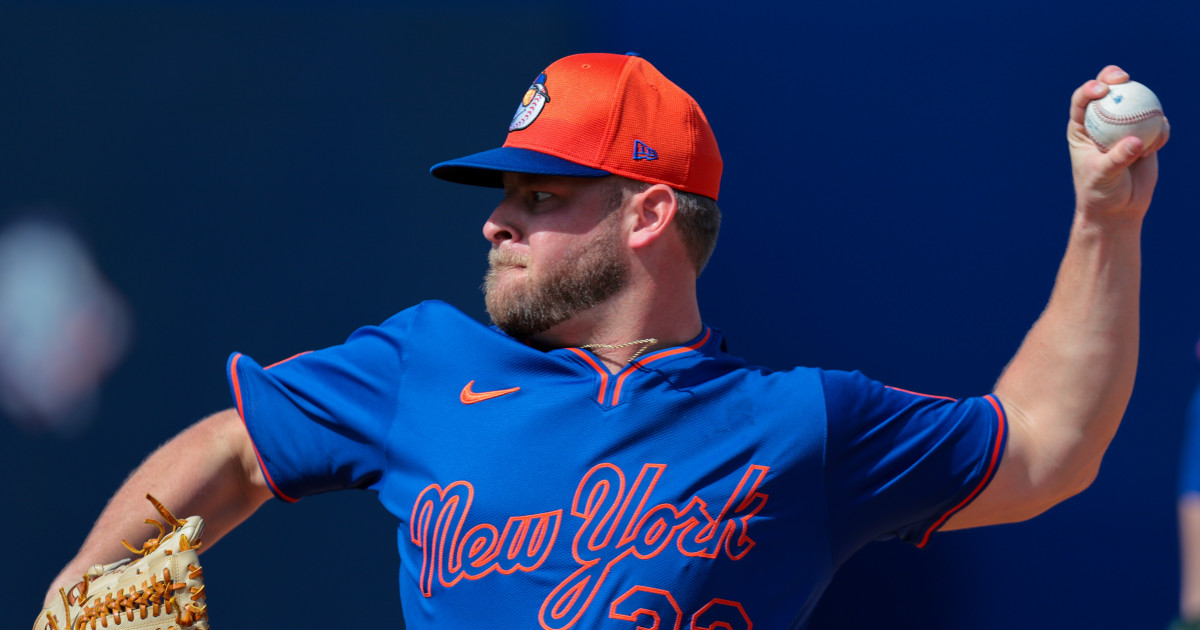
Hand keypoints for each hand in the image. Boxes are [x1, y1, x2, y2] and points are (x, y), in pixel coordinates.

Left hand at [1067, 65, 1168, 222]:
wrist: (1119, 209)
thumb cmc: (1101, 194)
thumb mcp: (1103, 177)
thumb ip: (1117, 158)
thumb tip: (1136, 141)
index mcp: (1082, 129)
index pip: (1082, 102)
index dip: (1090, 89)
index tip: (1102, 89)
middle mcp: (1102, 124)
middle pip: (1107, 92)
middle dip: (1113, 77)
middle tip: (1124, 78)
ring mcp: (1124, 128)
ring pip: (1135, 104)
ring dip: (1144, 104)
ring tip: (1150, 119)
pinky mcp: (1145, 137)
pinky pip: (1157, 125)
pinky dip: (1160, 131)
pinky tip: (1157, 144)